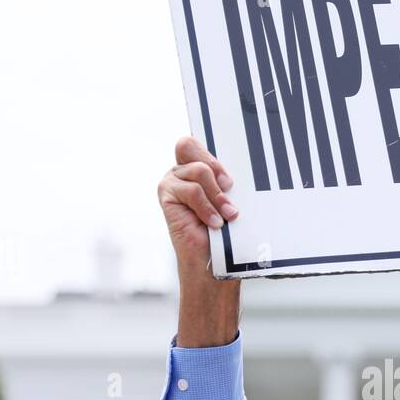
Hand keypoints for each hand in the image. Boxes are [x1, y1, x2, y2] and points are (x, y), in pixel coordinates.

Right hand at [157, 137, 239, 276]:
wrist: (214, 258)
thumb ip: (224, 180)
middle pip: (190, 145)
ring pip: (199, 171)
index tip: (231, 172)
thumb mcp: (229, 198)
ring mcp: (172, 181)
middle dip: (215, 166)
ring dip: (217, 195)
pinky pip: (191, 190)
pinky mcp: (166, 194)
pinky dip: (207, 207)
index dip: (213, 150)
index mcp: (197, 166)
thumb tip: (233, 171)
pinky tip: (214, 222)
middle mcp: (182, 170)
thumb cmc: (225, 230)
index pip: (199, 141)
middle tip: (230, 187)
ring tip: (227, 215)